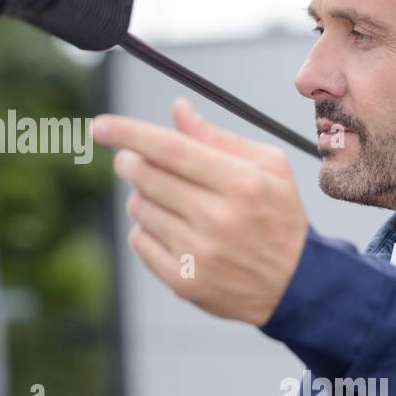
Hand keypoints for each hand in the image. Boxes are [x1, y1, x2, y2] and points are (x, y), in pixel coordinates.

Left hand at [91, 98, 308, 327]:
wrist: (295, 284)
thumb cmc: (278, 215)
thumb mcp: (268, 166)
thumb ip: (218, 137)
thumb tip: (177, 110)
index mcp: (241, 182)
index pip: (170, 148)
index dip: (129, 133)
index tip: (100, 126)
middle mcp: (217, 218)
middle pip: (145, 176)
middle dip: (130, 161)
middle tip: (134, 159)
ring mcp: (198, 253)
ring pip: (138, 207)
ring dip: (144, 197)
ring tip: (173, 202)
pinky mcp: (183, 280)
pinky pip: (138, 240)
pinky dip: (146, 229)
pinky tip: (174, 231)